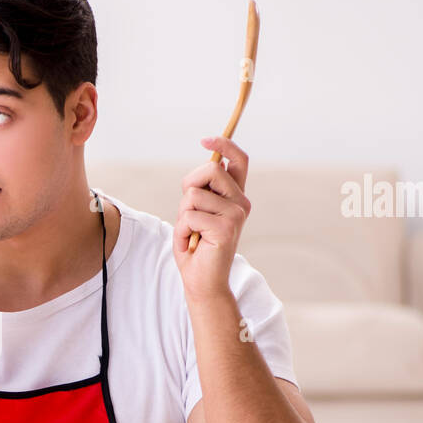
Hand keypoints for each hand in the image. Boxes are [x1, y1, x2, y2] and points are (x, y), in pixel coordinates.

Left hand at [173, 136, 250, 300]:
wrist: (202, 282)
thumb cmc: (195, 247)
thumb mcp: (194, 213)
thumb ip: (199, 191)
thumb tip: (207, 165)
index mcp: (235, 197)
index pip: (238, 161)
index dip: (224, 146)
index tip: (205, 141)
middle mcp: (241, 203)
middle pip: (209, 170)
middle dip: (188, 186)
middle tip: (188, 212)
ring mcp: (236, 215)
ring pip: (194, 195)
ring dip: (183, 214)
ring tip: (192, 233)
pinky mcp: (226, 228)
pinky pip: (190, 215)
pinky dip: (182, 230)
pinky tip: (193, 243)